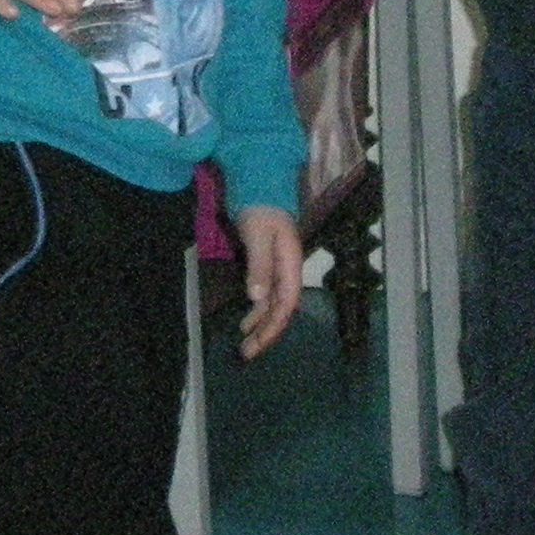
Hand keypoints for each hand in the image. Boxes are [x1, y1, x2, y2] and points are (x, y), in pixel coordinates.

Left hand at [233, 205, 304, 358]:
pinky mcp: (266, 263)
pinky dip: (255, 310)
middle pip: (281, 308)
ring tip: (244, 343)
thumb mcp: (257, 234)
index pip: (286, 303)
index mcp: (290, 263)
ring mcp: (277, 267)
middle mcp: (287, 269)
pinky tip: (245, 321)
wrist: (260, 181)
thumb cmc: (260, 206)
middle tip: (247, 353)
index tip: (257, 344)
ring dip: (260, 324)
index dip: (274, 326)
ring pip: (272, 304)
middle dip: (266, 332)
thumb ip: (259, 265)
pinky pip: (264, 294)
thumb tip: (258, 298)